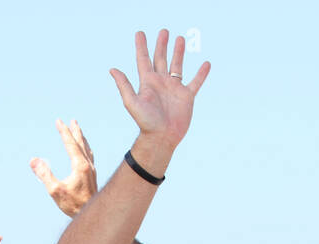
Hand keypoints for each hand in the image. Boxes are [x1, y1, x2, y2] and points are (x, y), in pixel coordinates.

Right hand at [31, 119, 97, 217]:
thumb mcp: (55, 190)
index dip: (64, 132)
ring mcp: (92, 170)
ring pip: (87, 149)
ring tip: (79, 131)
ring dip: (82, 138)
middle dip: (75, 131)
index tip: (59, 121)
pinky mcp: (93, 176)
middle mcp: (88, 165)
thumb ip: (44, 174)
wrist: (91, 214)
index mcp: (80, 166)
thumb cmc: (73, 204)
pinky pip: (90, 156)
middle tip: (72, 120)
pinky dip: (86, 148)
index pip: (70, 144)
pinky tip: (85, 151)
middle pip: (81, 143)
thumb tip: (34, 160)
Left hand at [110, 30, 210, 156]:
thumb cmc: (146, 122)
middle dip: (162, 45)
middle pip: (161, 58)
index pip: (143, 59)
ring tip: (180, 39)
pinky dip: (201, 73)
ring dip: (178, 52)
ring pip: (177, 66)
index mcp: (147, 82)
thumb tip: (112, 69)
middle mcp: (161, 83)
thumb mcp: (132, 102)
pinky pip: (196, 82)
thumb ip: (124, 85)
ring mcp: (174, 89)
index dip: (141, 46)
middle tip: (164, 31)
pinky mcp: (187, 97)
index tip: (140, 33)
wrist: (162, 137)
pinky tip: (206, 64)